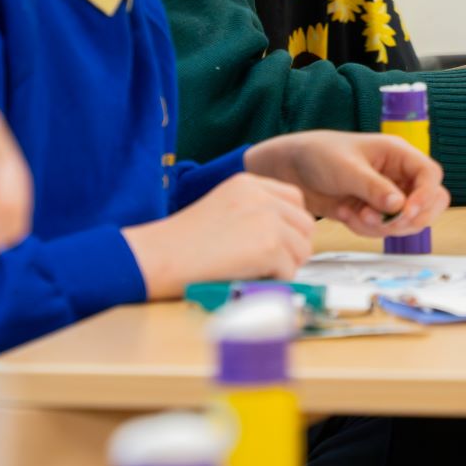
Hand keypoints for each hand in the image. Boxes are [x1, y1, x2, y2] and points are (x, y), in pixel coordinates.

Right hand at [124, 174, 314, 297]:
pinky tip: (247, 278)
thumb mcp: (221, 207)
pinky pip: (290, 271)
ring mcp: (267, 219)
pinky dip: (274, 282)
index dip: (289, 224)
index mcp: (248, 183)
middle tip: (269, 263)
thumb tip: (286, 236)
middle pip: (305, 224)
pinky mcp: (269, 246)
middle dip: (293, 247)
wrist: (159, 256)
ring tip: (253, 271)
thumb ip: (252, 211)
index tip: (275, 242)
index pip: (293, 199)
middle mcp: (261, 196)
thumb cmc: (181, 243)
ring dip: (284, 266)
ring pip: (301, 249)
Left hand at [245, 130, 447, 236]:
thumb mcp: (347, 169)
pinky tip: (346, 214)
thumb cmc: (319, 155)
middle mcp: (398, 175)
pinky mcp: (374, 211)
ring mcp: (388, 195)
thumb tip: (399, 205)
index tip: (405, 211)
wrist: (291, 170)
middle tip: (383, 221)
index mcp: (398, 154)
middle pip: (430, 202)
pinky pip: (384, 230)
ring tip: (354, 214)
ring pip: (407, 221)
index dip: (425, 196)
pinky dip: (367, 229)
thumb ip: (374, 187)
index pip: (430, 175)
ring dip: (383, 226)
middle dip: (409, 217)